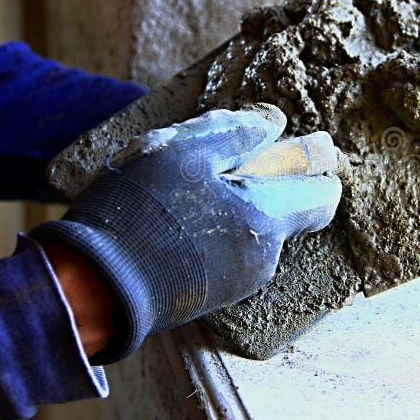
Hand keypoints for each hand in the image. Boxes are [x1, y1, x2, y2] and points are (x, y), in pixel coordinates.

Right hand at [31, 104, 341, 362]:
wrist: (95, 286)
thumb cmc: (139, 211)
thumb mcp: (182, 151)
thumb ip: (235, 133)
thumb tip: (273, 125)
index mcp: (266, 218)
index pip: (324, 195)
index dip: (316, 167)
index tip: (303, 148)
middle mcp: (264, 256)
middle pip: (287, 209)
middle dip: (268, 182)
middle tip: (230, 161)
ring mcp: (239, 280)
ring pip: (255, 227)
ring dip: (236, 203)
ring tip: (186, 188)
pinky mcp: (212, 293)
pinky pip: (231, 249)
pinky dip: (218, 227)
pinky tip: (178, 217)